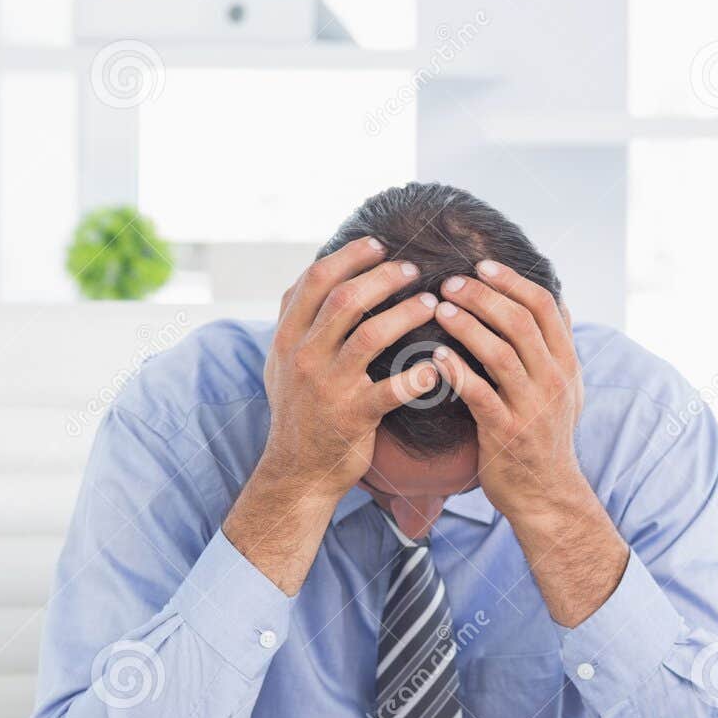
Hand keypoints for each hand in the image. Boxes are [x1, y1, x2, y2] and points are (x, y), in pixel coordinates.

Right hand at [223, 237, 437, 594]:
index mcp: (286, 338)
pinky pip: (391, 390)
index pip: (315, 280)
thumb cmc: (297, 413)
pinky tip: (436, 365)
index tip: (378, 245)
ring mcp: (327, 387)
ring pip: (369, 335)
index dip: (348, 256)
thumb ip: (294, 321)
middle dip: (383, 277)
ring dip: (406, 314)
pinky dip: (418, 376)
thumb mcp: (280, 363)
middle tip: (414, 269)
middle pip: (344, 299)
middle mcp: (302, 357)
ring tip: (432, 303)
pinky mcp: (352, 416)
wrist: (296, 472)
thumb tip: (311, 275)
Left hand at [431, 260, 627, 626]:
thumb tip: (558, 302)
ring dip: (468, 325)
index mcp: (566, 364)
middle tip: (450, 281)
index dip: (513, 281)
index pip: (545, 306)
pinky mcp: (506, 432)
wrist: (546, 495)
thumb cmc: (545, 438)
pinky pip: (480, 394)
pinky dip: (458, 371)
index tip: (482, 265)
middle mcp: (553, 380)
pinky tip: (437, 356)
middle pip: (521, 322)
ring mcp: (531, 407)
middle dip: (484, 296)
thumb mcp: (566, 390)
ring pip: (502, 352)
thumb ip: (559, 347)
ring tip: (439, 307)